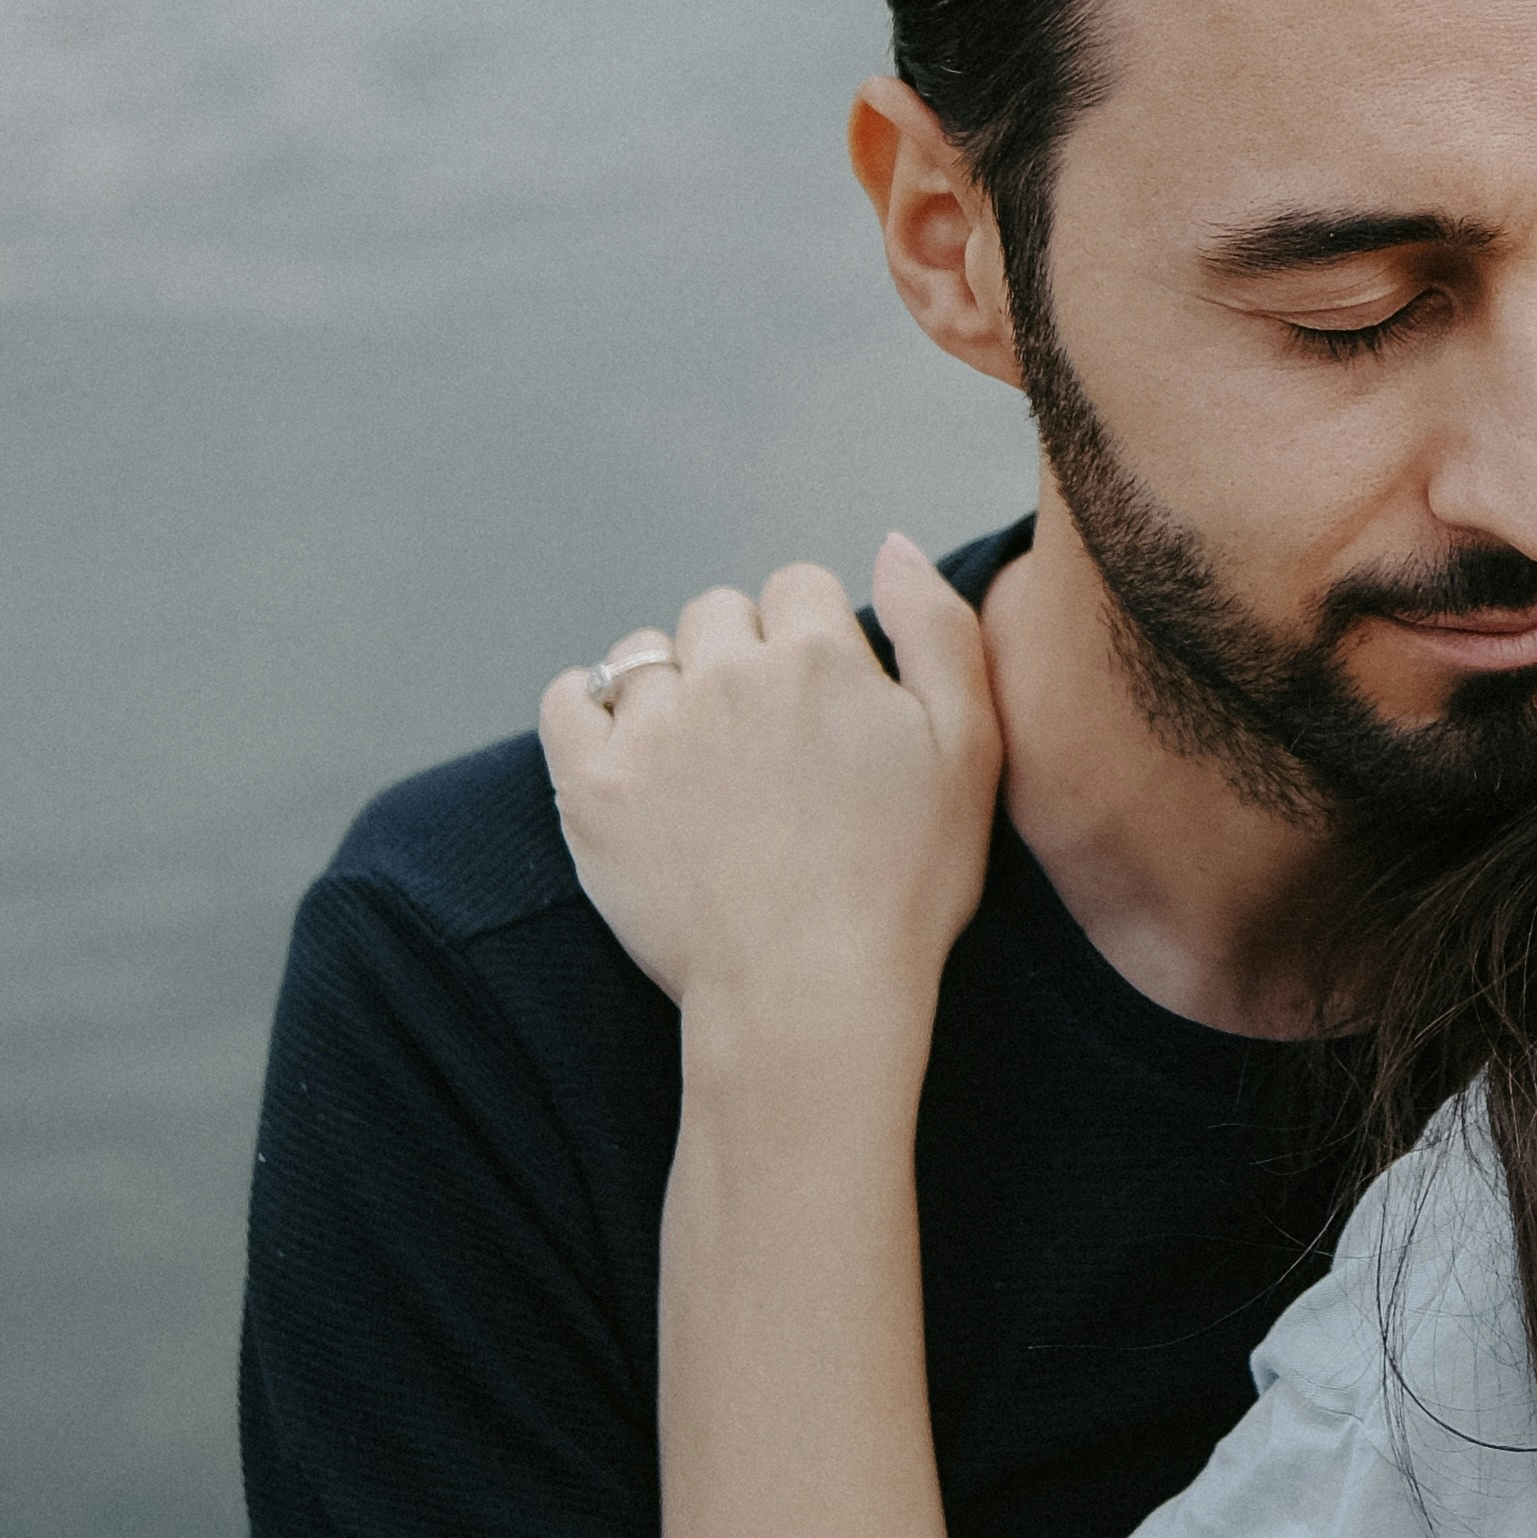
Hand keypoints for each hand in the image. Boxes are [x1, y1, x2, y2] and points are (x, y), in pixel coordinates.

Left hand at [542, 538, 1000, 1060]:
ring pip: (647, 656)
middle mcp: (727, 673)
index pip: (797, 587)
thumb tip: (891, 544)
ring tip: (702, 763)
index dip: (813, 640)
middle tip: (767, 744)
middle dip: (741, 657)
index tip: (823, 706)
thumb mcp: (969, 750)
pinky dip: (587, 708)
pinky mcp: (593, 787)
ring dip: (672, 689)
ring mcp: (652, 728)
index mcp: (818, 656)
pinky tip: (622, 747)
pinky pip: (567, 701)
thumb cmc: (904, 884)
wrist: (810, 993)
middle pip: (718, 615)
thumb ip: (938, 631)